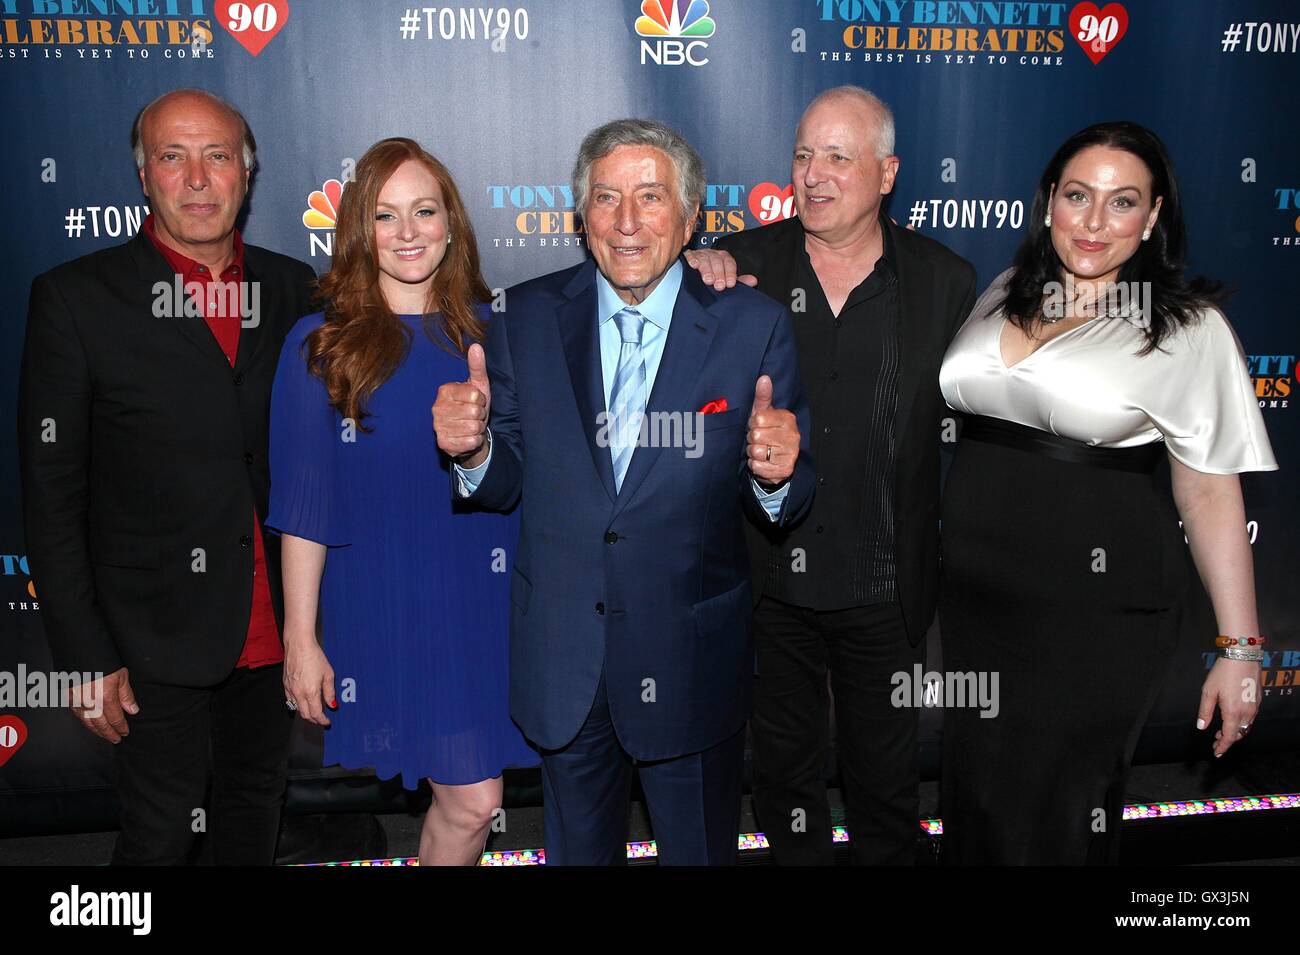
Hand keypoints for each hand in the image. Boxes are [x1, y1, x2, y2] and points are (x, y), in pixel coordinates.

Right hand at [67, 666, 137, 743]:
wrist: (80, 650)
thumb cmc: (102, 660)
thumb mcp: (121, 675)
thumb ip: (126, 695)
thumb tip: (132, 710)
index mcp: (105, 697)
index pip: (115, 719)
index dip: (121, 728)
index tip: (125, 732)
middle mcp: (89, 703)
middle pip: (100, 725)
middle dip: (109, 734)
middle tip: (115, 739)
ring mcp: (77, 701)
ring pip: (86, 722)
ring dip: (96, 730)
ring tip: (104, 734)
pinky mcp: (67, 697)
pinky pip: (76, 714)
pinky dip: (84, 721)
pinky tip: (89, 723)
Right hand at [284, 634, 335, 726]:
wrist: (299, 645)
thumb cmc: (314, 656)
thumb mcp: (328, 674)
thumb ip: (329, 692)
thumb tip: (332, 704)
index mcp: (310, 692)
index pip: (316, 714)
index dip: (322, 720)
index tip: (327, 722)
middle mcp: (298, 693)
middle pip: (305, 714)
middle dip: (314, 720)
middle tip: (321, 719)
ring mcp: (290, 689)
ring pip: (296, 708)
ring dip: (305, 713)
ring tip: (314, 711)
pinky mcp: (285, 685)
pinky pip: (290, 700)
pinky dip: (297, 705)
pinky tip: (304, 701)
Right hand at [432, 343, 490, 466]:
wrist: (468, 433)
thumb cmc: (474, 406)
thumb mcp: (478, 386)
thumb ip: (477, 367)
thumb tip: (476, 346)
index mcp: (445, 391)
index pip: (475, 395)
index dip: (481, 400)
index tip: (476, 402)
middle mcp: (437, 408)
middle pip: (475, 411)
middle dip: (480, 415)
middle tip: (474, 416)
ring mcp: (438, 427)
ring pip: (474, 427)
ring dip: (478, 429)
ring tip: (471, 426)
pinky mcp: (443, 443)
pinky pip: (471, 442)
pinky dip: (474, 441)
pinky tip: (467, 438)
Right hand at [683, 249, 757, 290]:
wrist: (694, 272)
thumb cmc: (713, 276)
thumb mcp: (726, 279)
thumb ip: (739, 281)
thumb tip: (753, 281)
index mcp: (724, 258)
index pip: (729, 263)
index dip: (730, 273)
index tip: (730, 284)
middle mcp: (713, 255)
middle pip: (717, 261)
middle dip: (719, 274)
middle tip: (719, 286)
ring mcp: (700, 255)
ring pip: (705, 259)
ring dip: (707, 270)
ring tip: (708, 280)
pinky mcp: (689, 256)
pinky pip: (690, 256)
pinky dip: (692, 260)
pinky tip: (694, 266)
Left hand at [747, 375, 798, 485]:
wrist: (776, 461)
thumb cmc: (767, 433)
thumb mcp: (763, 413)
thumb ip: (763, 396)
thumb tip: (764, 378)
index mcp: (788, 419)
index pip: (758, 419)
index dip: (753, 424)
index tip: (758, 427)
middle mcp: (793, 436)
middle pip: (756, 436)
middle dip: (752, 439)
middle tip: (759, 440)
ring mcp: (790, 454)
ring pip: (756, 452)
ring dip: (753, 453)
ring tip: (761, 451)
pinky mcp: (785, 469)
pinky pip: (758, 466)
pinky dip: (756, 466)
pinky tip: (763, 462)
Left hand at [1197, 657, 1260, 757]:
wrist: (1242, 657)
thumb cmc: (1223, 673)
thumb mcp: (1208, 692)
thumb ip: (1205, 711)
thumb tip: (1202, 727)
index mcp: (1233, 713)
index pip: (1229, 737)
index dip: (1222, 747)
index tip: (1216, 753)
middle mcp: (1247, 713)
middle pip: (1239, 734)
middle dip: (1227, 740)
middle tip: (1215, 742)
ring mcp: (1254, 707)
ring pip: (1246, 727)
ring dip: (1235, 732)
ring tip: (1221, 732)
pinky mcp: (1258, 700)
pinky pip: (1250, 718)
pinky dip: (1241, 723)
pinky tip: (1232, 719)